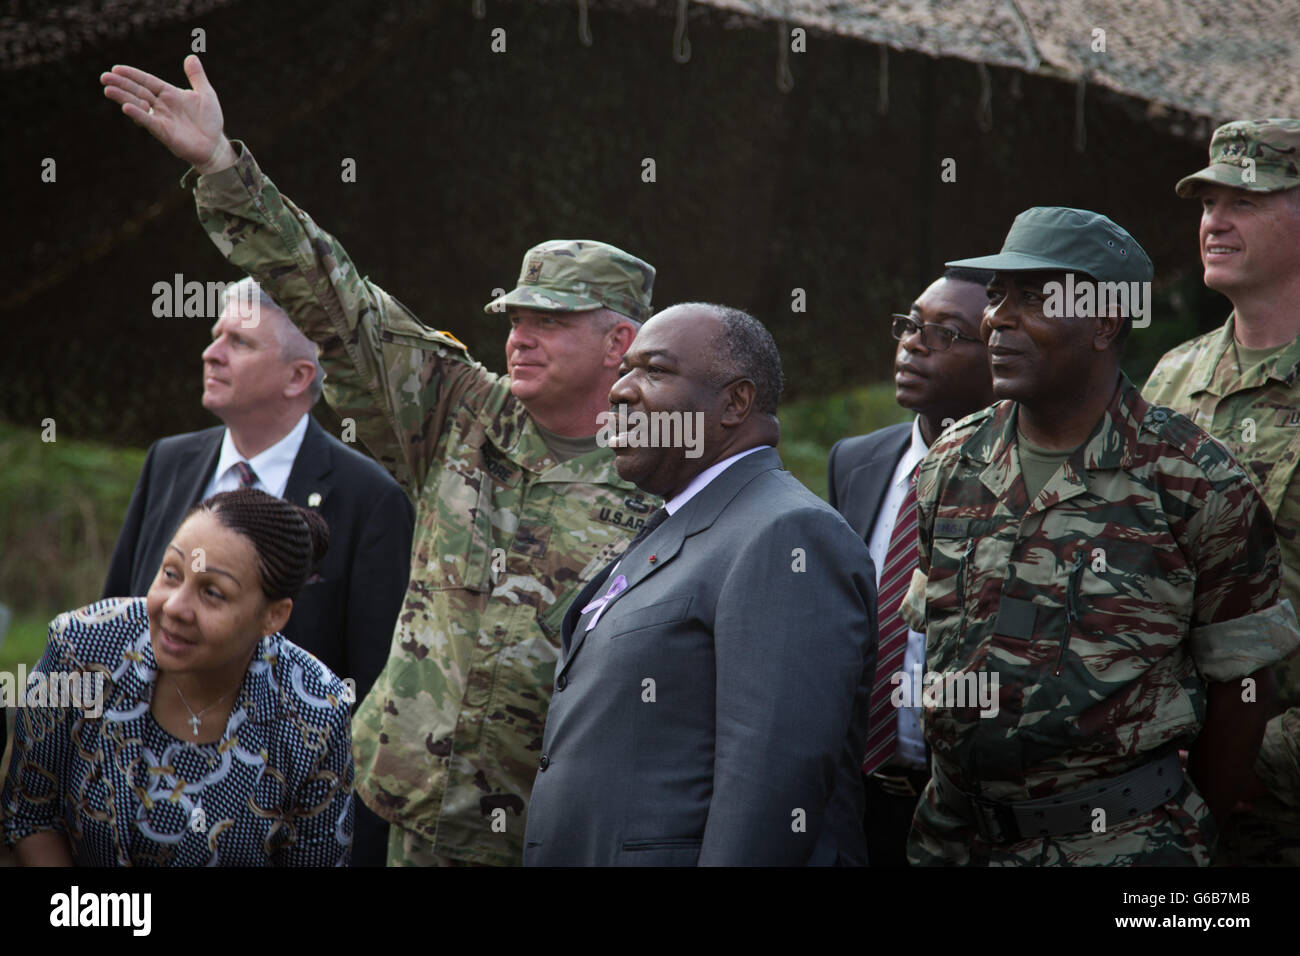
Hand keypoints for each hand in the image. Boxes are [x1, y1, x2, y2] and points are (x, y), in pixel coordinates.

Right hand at [100, 54, 235, 174]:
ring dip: (124, 98)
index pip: (147, 81)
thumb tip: (191, 56)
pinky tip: (126, 108)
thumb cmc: (210, 121)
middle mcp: (162, 105)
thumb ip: (197, 76)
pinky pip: (149, 121)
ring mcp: (162, 118)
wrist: (215, 145)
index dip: (133, 75)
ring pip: (139, 105)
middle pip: (138, 92)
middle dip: (122, 84)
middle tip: (104, 77)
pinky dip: (138, 114)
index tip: (116, 68)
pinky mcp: (164, 132)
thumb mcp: (206, 94)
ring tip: (108, 90)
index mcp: (170, 94)